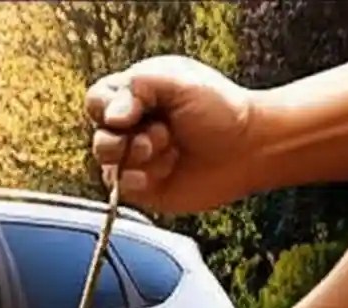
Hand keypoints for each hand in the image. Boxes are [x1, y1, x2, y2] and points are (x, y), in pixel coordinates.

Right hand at [88, 55, 260, 213]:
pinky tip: (167, 170)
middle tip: (156, 136)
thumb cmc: (222, 110)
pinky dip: (140, 180)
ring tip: (168, 150)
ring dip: (137, 156)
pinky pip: (120, 188)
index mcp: (135, 96)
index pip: (97, 101)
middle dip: (122, 139)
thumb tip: (111, 117)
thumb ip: (139, 86)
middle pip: (98, 135)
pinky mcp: (142, 187)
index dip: (106, 108)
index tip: (131, 113)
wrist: (250, 148)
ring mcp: (134, 159)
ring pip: (107, 163)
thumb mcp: (179, 81)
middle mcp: (131, 127)